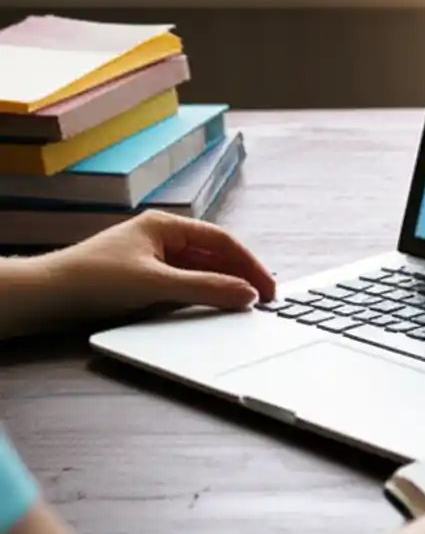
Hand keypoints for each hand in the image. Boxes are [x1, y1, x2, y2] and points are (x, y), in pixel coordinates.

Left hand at [39, 210, 274, 322]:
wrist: (46, 296)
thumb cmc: (93, 279)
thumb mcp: (156, 284)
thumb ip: (206, 288)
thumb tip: (247, 294)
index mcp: (166, 226)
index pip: (222, 241)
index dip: (250, 264)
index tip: (268, 288)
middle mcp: (162, 239)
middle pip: (215, 255)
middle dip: (242, 275)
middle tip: (265, 299)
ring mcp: (154, 260)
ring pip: (202, 271)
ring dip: (224, 286)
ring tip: (246, 305)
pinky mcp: (145, 281)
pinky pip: (186, 285)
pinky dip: (204, 295)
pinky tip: (215, 308)